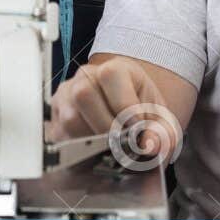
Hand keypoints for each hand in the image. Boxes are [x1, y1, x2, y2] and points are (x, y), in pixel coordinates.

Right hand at [50, 56, 182, 163]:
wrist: (128, 122)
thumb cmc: (142, 116)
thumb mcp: (162, 124)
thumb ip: (163, 136)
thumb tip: (149, 145)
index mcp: (117, 69)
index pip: (110, 75)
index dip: (124, 105)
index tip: (136, 127)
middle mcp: (86, 77)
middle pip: (84, 94)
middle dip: (105, 127)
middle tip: (121, 143)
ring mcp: (67, 96)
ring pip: (69, 119)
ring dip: (92, 140)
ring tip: (109, 148)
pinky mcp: (56, 118)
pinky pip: (60, 136)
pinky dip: (78, 150)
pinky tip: (95, 151)